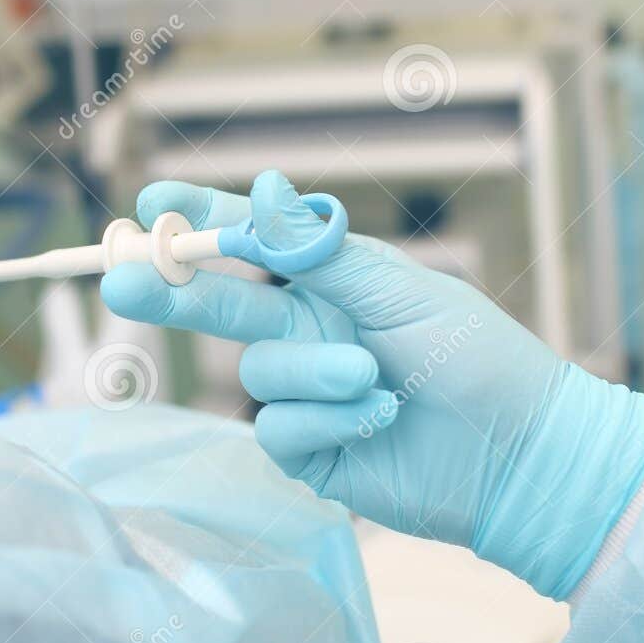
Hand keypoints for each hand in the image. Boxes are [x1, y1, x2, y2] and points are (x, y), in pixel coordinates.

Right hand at [100, 171, 643, 598]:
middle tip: (121, 279)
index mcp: (334, 282)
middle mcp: (311, 332)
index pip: (253, 242)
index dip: (201, 221)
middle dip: (172, 289)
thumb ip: (321, 251)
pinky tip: (377, 419)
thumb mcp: (399, 287)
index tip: (151, 202)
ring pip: (258, 371)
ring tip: (373, 378)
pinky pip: (277, 429)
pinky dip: (323, 420)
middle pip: (222, 303)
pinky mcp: (312, 452)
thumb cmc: (477, 356)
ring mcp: (307, 394)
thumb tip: (262, 188)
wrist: (523, 454)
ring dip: (312, 371)